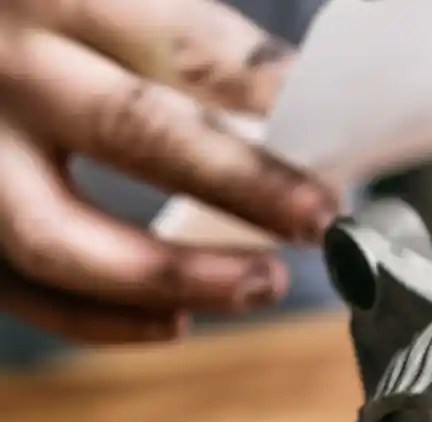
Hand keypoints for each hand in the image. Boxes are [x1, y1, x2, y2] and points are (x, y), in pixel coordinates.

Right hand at [0, 1, 337, 343]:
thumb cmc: (34, 24)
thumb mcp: (100, 5)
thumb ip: (184, 48)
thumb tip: (299, 117)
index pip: (190, 48)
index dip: (274, 102)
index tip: (337, 139)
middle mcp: (4, 70)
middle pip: (135, 129)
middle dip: (244, 185)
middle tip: (321, 220)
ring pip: (60, 238)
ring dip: (176, 275)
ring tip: (263, 284)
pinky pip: (22, 289)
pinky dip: (101, 317)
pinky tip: (175, 320)